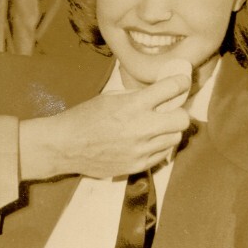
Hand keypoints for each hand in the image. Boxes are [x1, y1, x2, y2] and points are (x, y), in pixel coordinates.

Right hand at [19, 74, 191, 181]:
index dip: (181, 82)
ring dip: (169, 131)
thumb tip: (160, 93)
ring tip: (156, 128)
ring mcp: (141, 149)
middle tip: (170, 111)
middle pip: (182, 119)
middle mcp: (141, 127)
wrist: (65, 145)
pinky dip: (159, 146)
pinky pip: (163, 155)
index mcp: (133, 104)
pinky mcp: (137, 165)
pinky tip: (147, 142)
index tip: (181, 83)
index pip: (172, 88)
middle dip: (179, 112)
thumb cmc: (85, 117)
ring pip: (175, 138)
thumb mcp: (110, 97)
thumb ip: (137, 96)